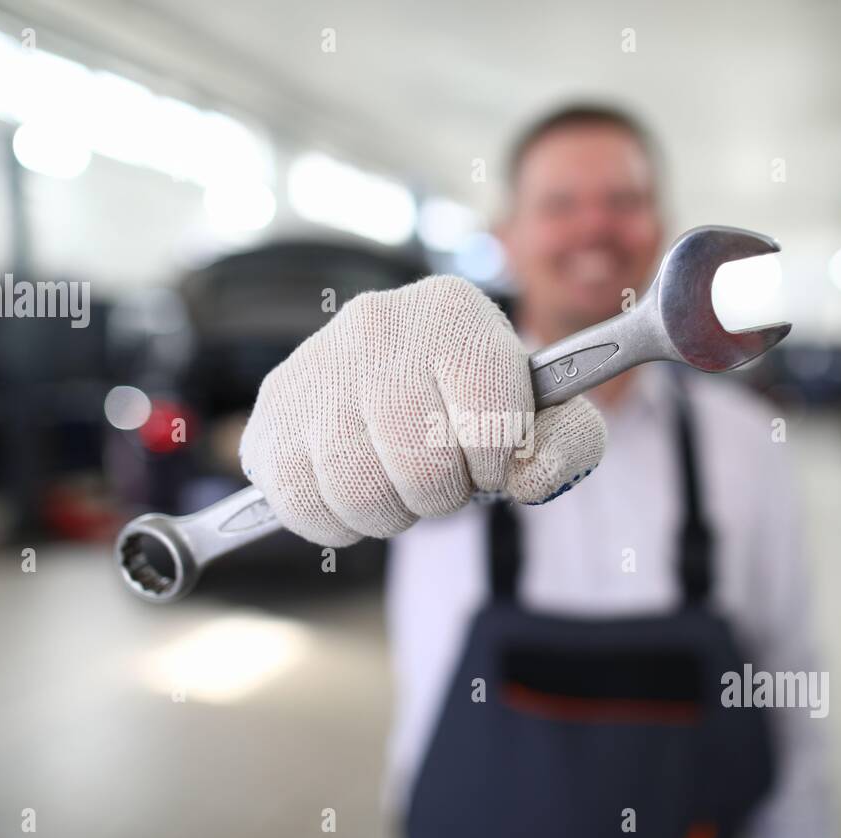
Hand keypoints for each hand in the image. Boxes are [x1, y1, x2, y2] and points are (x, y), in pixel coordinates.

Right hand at [239, 276, 606, 545]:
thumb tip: (530, 476)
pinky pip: (302, 506)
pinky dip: (337, 523)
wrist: (401, 378)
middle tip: (440, 472)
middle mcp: (377, 323)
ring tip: (397, 480)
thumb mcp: (545, 412)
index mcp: (453, 311)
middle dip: (443, 494)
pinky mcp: (271, 414)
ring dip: (391, 512)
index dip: (495, 462)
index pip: (490, 424)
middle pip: (422, 466)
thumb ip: (569, 440)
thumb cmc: (478, 402)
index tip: (488, 452)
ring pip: (358, 491)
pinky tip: (353, 491)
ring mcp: (315, 367)